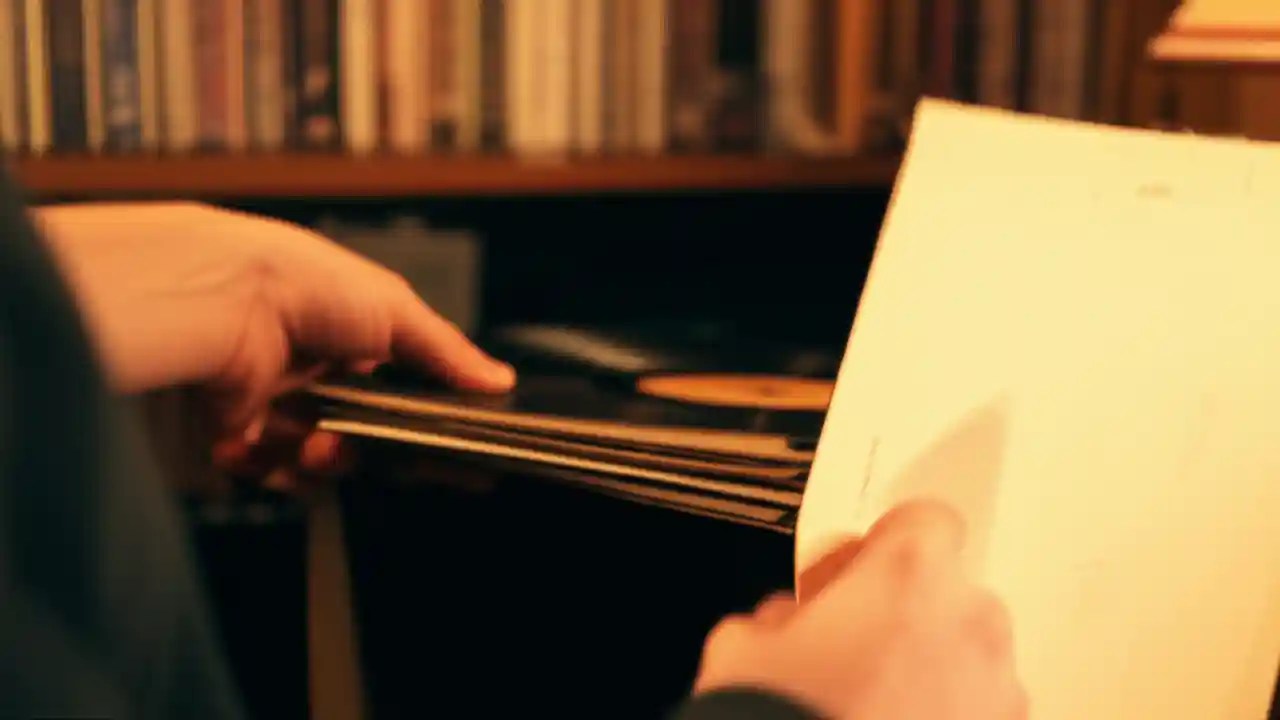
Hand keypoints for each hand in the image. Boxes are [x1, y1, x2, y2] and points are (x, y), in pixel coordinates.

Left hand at [35, 201, 513, 487]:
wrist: (223, 297)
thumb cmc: (305, 282)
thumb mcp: (395, 310)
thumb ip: (448, 353)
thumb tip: (500, 381)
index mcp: (355, 339)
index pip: (400, 396)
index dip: (421, 427)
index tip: (446, 457)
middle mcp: (316, 371)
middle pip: (361, 437)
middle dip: (370, 451)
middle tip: (375, 453)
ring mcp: (275, 400)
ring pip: (315, 460)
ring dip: (320, 462)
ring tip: (314, 447)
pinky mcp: (234, 426)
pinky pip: (262, 469)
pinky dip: (263, 466)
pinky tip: (257, 444)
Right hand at [692, 500, 1025, 719]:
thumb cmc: (784, 717)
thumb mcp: (745, 644)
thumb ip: (782, 613)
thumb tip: (790, 622)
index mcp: (908, 574)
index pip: (922, 519)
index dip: (881, 546)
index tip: (851, 576)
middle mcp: (969, 624)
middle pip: (947, 592)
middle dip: (905, 614)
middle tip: (852, 649)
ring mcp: (997, 692)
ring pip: (968, 657)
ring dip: (931, 670)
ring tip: (873, 704)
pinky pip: (978, 711)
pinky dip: (947, 715)